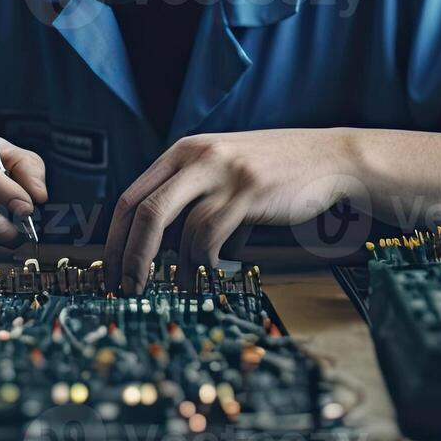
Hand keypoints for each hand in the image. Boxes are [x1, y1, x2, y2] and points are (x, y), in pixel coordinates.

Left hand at [104, 130, 352, 292]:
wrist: (329, 158)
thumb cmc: (274, 173)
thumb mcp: (223, 174)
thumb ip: (193, 201)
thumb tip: (162, 249)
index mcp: (183, 152)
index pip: (131, 198)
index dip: (115, 239)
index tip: (111, 270)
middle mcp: (197, 157)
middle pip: (143, 212)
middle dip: (130, 257)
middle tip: (127, 288)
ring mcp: (223, 172)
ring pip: (179, 230)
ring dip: (178, 268)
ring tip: (184, 287)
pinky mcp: (249, 191)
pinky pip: (212, 236)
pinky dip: (206, 262)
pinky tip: (213, 272)